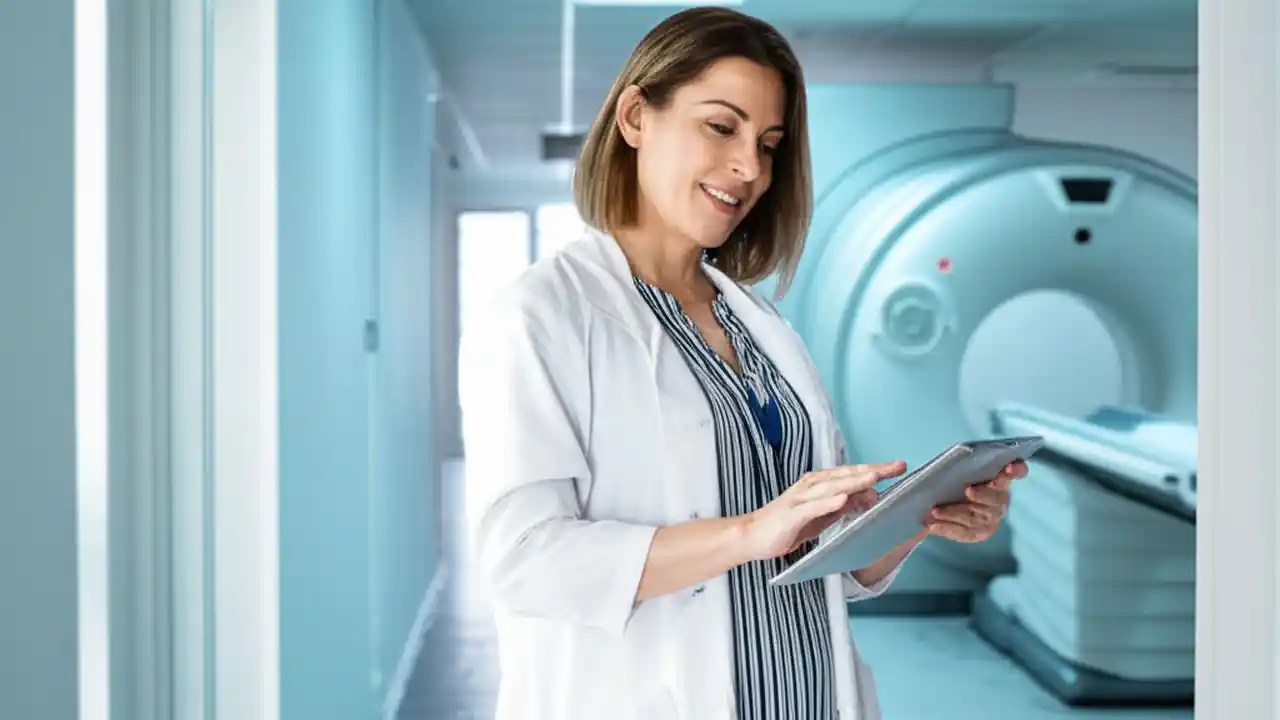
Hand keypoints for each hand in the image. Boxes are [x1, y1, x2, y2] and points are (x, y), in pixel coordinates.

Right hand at [741, 461, 905, 560]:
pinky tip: (842, 498)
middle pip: (846, 475)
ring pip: (831, 486)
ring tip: (874, 477)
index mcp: (820, 484)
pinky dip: (827, 502)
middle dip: (872, 470)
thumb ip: (845, 504)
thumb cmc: (788, 525)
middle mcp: (811, 486)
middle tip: (897, 466)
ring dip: (853, 481)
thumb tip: (871, 495)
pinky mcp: (791, 514)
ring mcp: (800, 499)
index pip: (853, 474)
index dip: (876, 469)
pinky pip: (812, 507)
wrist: (752, 535)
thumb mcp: (824, 515)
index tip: (900, 466)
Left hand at [924, 460, 1029, 542]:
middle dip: (984, 495)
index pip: (1017, 471)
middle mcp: (1000, 499)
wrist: (947, 503)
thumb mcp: (955, 469)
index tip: (1009, 467)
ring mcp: (991, 518)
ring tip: (935, 511)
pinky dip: (947, 528)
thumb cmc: (954, 480)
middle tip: (968, 490)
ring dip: (954, 513)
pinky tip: (932, 525)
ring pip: (975, 517)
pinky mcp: (980, 533)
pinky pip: (965, 532)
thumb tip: (924, 465)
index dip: (1017, 469)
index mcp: (1000, 478)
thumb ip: (954, 465)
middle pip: (997, 499)